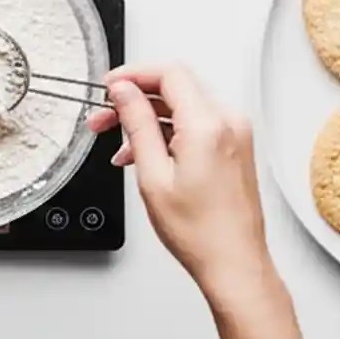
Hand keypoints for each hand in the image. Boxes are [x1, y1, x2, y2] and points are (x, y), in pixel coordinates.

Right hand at [88, 64, 271, 302]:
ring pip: (183, 106)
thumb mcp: (153, 176)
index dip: (133, 75)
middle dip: (135, 98)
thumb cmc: (200, 233)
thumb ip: (137, 125)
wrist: (234, 264)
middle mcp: (228, 122)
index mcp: (208, 126)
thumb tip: (124, 92)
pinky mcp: (235, 146)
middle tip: (104, 118)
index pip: (169, 74)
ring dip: (149, 118)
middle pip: (175, 87)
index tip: (109, 87)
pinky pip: (197, 124)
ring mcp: (235, 134)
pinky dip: (168, 132)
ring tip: (118, 143)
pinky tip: (144, 154)